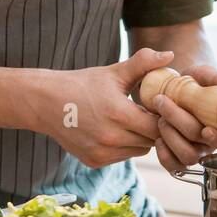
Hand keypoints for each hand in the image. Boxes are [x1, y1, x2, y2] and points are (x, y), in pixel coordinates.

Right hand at [31, 48, 174, 169]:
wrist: (46, 102)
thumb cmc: (82, 84)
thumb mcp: (113, 72)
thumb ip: (143, 63)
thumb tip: (170, 55)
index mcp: (119, 114)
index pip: (158, 126)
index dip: (162, 116)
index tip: (158, 106)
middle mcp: (111, 138)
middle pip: (151, 141)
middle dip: (153, 128)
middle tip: (147, 113)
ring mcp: (101, 153)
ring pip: (138, 151)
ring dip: (140, 139)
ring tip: (131, 120)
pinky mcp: (94, 161)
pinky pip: (121, 157)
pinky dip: (124, 146)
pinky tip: (115, 130)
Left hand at [151, 65, 216, 174]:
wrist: (173, 86)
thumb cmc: (195, 82)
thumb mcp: (204, 75)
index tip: (206, 130)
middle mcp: (214, 143)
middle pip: (205, 147)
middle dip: (181, 125)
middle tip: (163, 102)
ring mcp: (197, 151)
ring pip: (188, 157)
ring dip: (171, 137)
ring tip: (159, 117)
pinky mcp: (178, 157)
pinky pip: (174, 167)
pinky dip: (164, 154)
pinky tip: (157, 138)